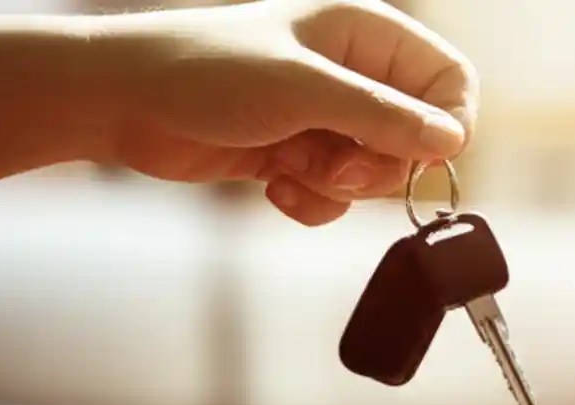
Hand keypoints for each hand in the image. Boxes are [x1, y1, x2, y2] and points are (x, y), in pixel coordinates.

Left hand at [95, 0, 477, 224]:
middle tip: (336, 165)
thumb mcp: (304, 90)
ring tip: (291, 167)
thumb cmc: (205, 72)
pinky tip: (274, 185)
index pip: (450, 81)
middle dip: (380, 164)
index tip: (420, 159)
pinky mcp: (297, 154)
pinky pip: (336, 194)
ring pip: (376, 173)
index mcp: (366, 34)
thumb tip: (452, 142)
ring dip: (340, 186)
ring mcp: (325, 117)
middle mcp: (352, 73)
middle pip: (417, 138)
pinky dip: (312, 201)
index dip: (446, 125)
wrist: (122, 102)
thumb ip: (382, 116)